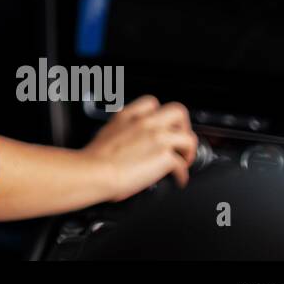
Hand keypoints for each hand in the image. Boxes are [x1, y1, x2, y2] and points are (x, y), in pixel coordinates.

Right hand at [80, 95, 198, 201]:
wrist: (94, 172)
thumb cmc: (93, 159)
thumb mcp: (105, 133)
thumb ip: (121, 130)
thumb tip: (127, 140)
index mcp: (128, 116)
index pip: (152, 103)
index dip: (161, 116)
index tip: (162, 126)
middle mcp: (146, 123)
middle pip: (179, 112)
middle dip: (183, 128)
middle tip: (178, 141)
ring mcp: (158, 138)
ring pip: (189, 138)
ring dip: (188, 151)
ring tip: (183, 161)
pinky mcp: (165, 157)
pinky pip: (183, 166)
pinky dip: (182, 175)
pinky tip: (177, 180)